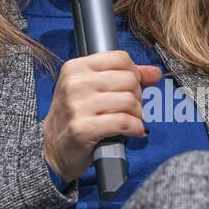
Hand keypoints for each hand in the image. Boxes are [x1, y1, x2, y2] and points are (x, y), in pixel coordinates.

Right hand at [41, 50, 162, 181]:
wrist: (53, 149)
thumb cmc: (75, 117)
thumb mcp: (92, 90)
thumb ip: (124, 77)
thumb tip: (154, 72)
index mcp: (75, 68)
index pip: (120, 59)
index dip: (134, 74)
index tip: (131, 88)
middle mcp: (74, 83)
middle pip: (128, 79)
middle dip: (137, 96)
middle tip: (130, 109)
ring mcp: (77, 106)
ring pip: (129, 101)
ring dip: (137, 114)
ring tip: (130, 121)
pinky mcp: (83, 128)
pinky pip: (124, 122)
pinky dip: (135, 128)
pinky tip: (133, 131)